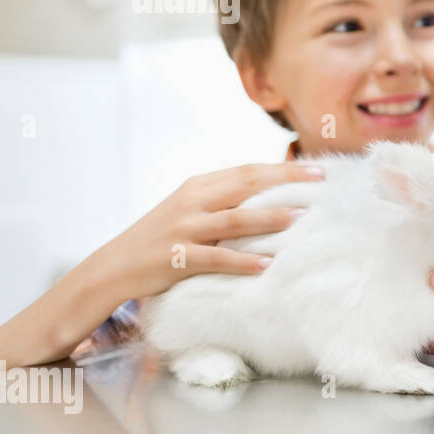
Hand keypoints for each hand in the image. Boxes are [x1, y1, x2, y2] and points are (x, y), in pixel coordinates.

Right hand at [98, 161, 326, 300]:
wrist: (114, 266)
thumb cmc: (161, 238)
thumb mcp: (190, 210)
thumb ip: (223, 200)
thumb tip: (271, 196)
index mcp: (199, 187)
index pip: (248, 170)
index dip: (283, 168)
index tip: (317, 168)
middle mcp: (193, 202)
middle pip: (246, 184)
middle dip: (286, 180)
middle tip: (320, 181)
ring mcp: (184, 229)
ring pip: (234, 219)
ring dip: (269, 218)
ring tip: (300, 217)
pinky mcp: (177, 258)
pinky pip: (215, 258)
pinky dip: (241, 260)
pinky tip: (266, 263)